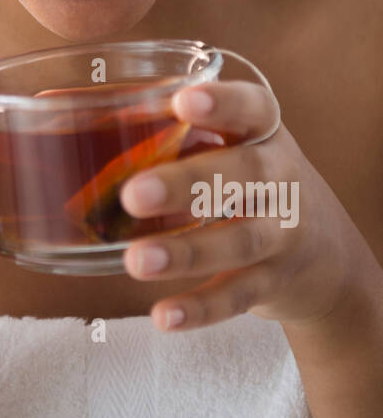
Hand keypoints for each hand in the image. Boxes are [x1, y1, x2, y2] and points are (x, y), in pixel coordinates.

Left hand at [118, 80, 368, 334]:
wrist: (325, 255)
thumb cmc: (253, 183)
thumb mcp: (237, 148)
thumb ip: (183, 136)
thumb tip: (92, 125)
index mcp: (265, 134)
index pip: (253, 108)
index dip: (223, 103)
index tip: (184, 100)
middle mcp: (282, 180)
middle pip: (244, 175)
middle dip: (188, 184)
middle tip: (133, 194)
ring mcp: (283, 233)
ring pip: (239, 241)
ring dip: (186, 253)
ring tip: (135, 260)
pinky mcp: (274, 282)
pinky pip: (238, 296)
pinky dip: (200, 309)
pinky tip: (163, 316)